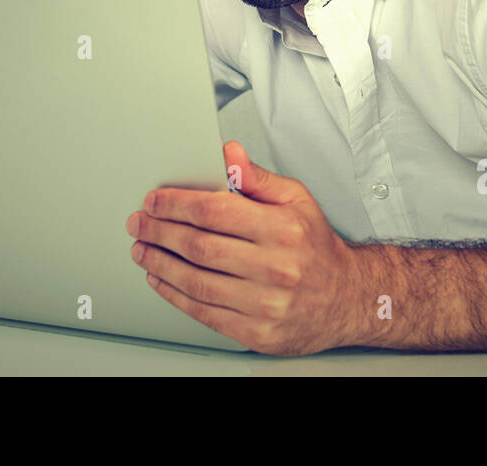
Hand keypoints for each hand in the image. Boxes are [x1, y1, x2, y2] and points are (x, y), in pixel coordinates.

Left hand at [126, 141, 368, 355]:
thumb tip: (229, 154)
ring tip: (143, 249)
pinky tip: (161, 279)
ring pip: (196, 281)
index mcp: (283, 229)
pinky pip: (204, 312)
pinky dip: (175, 294)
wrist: (347, 299)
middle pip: (199, 246)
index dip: (176, 204)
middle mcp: (275, 268)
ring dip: (159, 264)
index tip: (155, 201)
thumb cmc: (317, 248)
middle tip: (140, 223)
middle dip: (160, 232)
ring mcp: (265, 304)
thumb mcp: (296, 200)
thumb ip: (257, 178)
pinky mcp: (257, 332)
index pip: (214, 211)